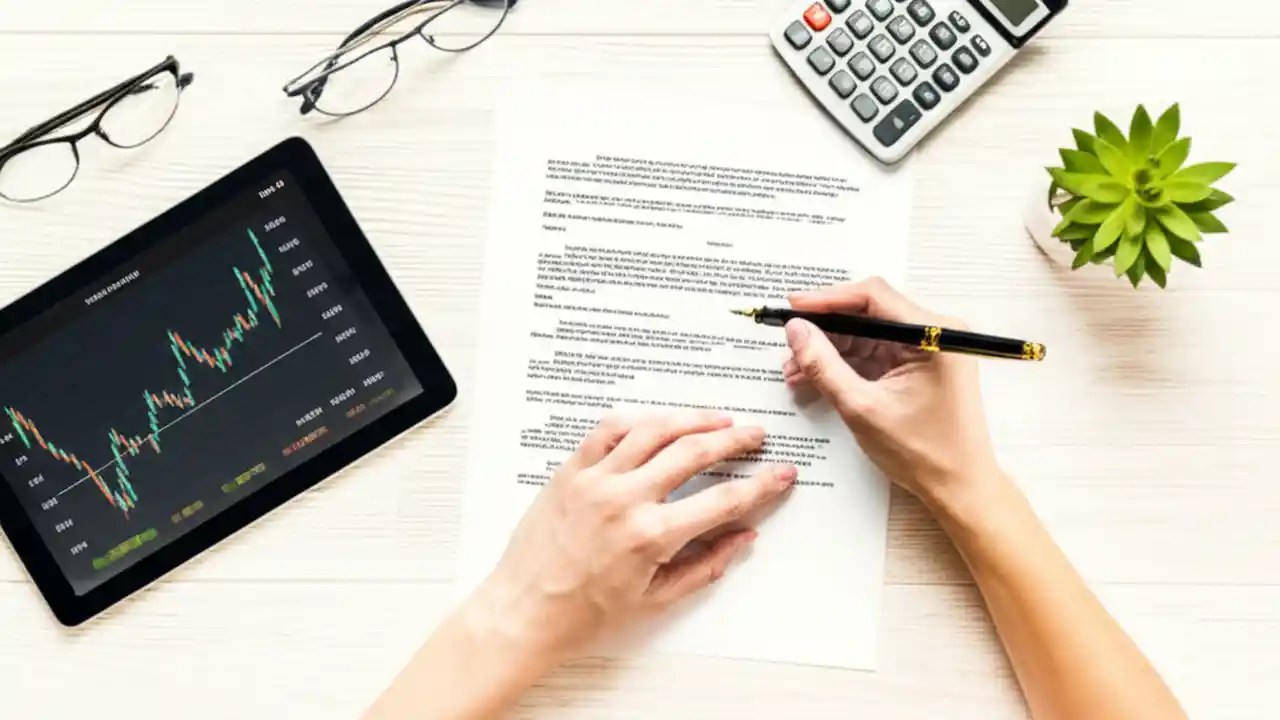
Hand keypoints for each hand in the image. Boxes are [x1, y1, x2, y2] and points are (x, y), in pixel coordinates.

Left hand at [471, 410, 796, 664]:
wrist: (524, 611)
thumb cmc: (584, 614)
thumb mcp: (655, 598)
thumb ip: (706, 565)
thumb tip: (743, 538)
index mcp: (651, 536)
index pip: (722, 500)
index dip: (760, 485)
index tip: (780, 473)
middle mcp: (625, 499)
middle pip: (693, 452)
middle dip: (733, 440)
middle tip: (754, 435)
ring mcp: (595, 480)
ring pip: (653, 430)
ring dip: (691, 419)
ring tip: (716, 419)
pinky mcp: (570, 471)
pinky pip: (607, 430)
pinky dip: (638, 420)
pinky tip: (658, 421)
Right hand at [781, 277, 1000, 513]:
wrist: (958, 487)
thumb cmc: (925, 453)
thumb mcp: (862, 408)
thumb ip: (824, 365)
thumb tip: (796, 331)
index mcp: (934, 335)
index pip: (873, 297)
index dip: (827, 299)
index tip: (793, 306)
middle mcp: (935, 333)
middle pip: (868, 313)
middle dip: (825, 329)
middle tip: (790, 343)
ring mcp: (928, 349)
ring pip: (867, 334)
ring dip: (831, 349)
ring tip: (796, 368)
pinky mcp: (919, 365)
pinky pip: (875, 352)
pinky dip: (846, 363)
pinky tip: (816, 376)